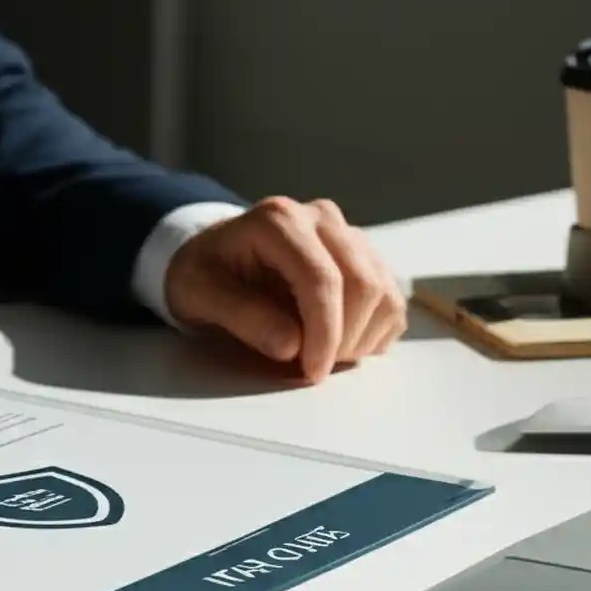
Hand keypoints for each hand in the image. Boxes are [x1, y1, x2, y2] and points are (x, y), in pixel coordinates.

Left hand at [166, 196, 406, 382]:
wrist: (213, 259)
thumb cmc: (204, 275)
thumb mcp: (199, 295)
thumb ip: (241, 315)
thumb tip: (291, 345)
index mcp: (278, 219)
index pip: (321, 279)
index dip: (324, 332)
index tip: (311, 372)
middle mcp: (321, 217)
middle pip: (363, 284)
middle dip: (343, 339)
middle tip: (311, 369)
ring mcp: (348, 234)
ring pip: (384, 293)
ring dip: (361, 338)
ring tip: (320, 357)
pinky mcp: (365, 257)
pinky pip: (391, 301)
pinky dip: (374, 334)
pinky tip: (337, 345)